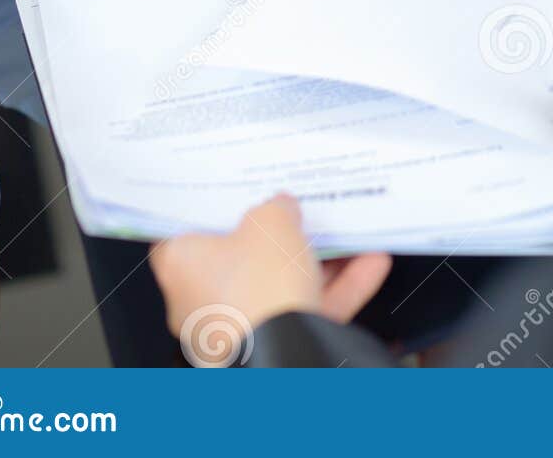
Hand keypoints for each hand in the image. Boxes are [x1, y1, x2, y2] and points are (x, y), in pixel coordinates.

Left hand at [150, 193, 390, 364]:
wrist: (282, 359)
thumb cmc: (258, 287)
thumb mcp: (271, 224)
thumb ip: (276, 207)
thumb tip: (282, 208)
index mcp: (182, 264)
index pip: (190, 229)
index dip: (216, 208)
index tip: (239, 193)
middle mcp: (201, 301)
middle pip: (243, 257)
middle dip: (278, 236)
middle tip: (300, 211)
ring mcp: (237, 330)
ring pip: (281, 285)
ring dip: (318, 261)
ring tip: (348, 234)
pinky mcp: (271, 349)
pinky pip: (305, 312)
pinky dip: (336, 290)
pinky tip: (370, 266)